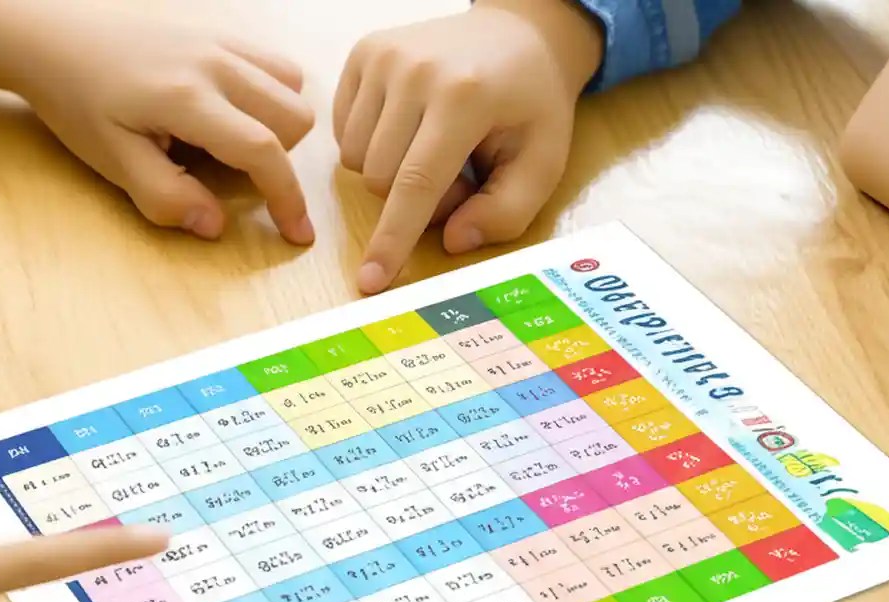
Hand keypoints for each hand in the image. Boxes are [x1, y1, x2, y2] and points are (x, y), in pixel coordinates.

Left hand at [7, 2, 315, 243]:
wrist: (56, 37)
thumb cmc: (78, 100)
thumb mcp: (111, 160)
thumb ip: (164, 196)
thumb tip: (213, 224)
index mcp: (188, 99)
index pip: (263, 151)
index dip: (287, 198)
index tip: (296, 233)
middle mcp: (217, 64)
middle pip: (294, 118)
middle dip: (278, 159)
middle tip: (228, 171)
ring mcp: (222, 42)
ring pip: (293, 87)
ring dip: (278, 124)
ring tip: (230, 139)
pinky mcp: (221, 32)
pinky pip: (274, 63)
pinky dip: (270, 94)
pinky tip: (231, 110)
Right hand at [334, 0, 603, 292]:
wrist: (520, 34)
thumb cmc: (531, 104)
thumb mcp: (544, 162)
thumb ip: (506, 212)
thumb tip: (452, 241)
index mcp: (463, 96)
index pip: (415, 184)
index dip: (393, 240)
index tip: (370, 280)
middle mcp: (414, 70)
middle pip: (381, 179)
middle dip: (415, 200)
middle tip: (459, 177)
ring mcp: (382, 57)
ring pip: (356, 161)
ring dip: (392, 174)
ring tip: (435, 149)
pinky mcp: (364, 53)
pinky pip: (344, 132)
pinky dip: (372, 146)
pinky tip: (409, 129)